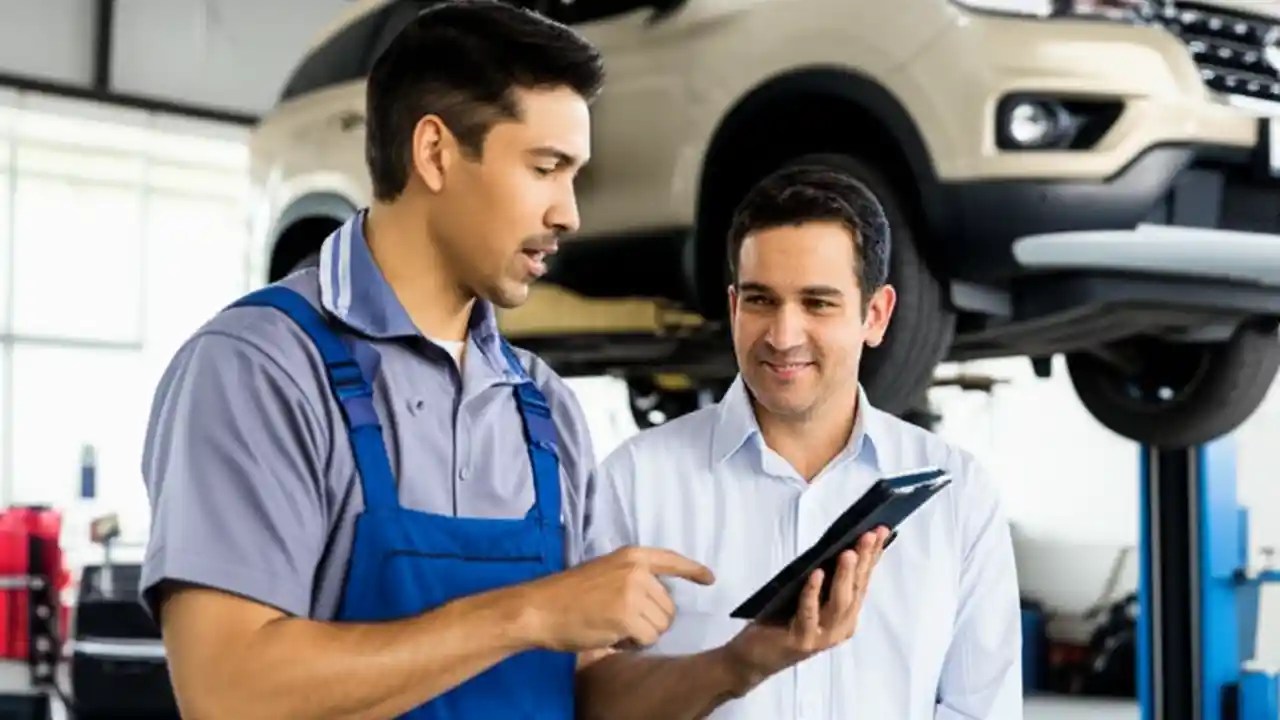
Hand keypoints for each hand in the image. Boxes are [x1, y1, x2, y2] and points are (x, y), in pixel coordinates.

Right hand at [518, 546, 714, 652]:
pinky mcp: (627, 616)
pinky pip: (648, 639)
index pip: (671, 559)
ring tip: (614, 627)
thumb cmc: (566, 595)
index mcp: (631, 556)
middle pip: (669, 606)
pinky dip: (633, 644)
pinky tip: (612, 636)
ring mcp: (633, 593)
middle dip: (651, 620)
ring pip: (661, 625)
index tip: (709, 578)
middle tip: (620, 620)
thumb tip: (657, 599)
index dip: (693, 570)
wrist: (540, 608)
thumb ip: (632, 578)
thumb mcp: (603, 572)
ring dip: (642, 634)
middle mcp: (637, 571)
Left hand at [724, 527, 888, 680]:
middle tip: (868, 535)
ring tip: (848, 553)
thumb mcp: (807, 595)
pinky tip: (816, 573)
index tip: (880, 530)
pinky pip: (809, 613)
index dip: (872, 556)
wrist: (754, 656)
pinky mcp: (802, 641)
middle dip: (864, 560)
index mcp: (846, 615)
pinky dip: (813, 592)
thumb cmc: (781, 619)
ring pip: (839, 603)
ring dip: (844, 576)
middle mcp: (840, 627)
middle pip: (855, 590)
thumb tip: (838, 544)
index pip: (862, 581)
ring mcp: (822, 636)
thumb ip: (823, 578)